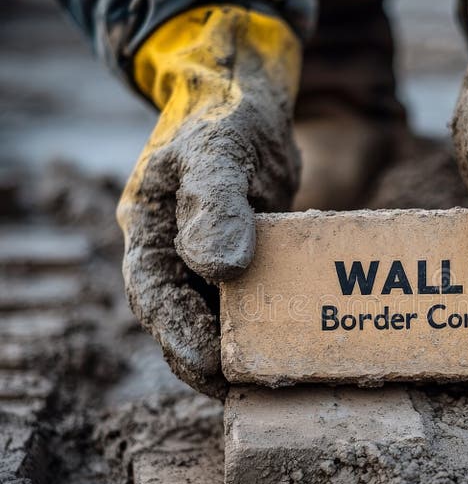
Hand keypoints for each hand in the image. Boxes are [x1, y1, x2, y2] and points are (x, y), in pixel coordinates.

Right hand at [117, 6, 300, 397]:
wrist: (247, 98)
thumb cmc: (225, 116)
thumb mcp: (216, 151)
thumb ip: (214, 205)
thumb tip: (219, 268)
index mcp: (150, 230)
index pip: (155, 296)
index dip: (179, 335)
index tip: (212, 365)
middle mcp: (176, 253)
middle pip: (185, 321)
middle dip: (213, 359)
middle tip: (255, 385)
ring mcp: (210, 258)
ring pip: (220, 317)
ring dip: (245, 349)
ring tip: (280, 378)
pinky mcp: (246, 258)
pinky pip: (254, 298)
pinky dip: (272, 321)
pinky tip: (301, 341)